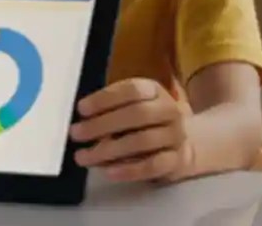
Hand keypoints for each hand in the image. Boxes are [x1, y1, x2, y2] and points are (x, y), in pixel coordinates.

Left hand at [70, 78, 191, 182]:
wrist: (184, 144)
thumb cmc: (147, 122)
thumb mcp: (132, 106)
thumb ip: (110, 110)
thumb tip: (82, 121)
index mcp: (154, 91)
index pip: (132, 90)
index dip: (105, 98)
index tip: (81, 109)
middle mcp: (169, 110)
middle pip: (137, 114)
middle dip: (102, 124)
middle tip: (77, 133)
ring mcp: (175, 136)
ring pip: (142, 141)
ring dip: (109, 150)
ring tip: (84, 157)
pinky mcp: (177, 160)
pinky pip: (153, 166)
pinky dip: (129, 170)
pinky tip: (109, 171)